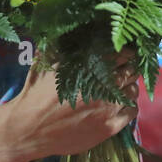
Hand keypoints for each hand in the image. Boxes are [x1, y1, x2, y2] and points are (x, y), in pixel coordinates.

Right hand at [7, 48, 139, 161]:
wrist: (28, 129)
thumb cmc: (34, 95)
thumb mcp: (45, 64)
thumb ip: (60, 48)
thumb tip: (68, 32)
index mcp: (90, 67)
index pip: (122, 54)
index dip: (125, 53)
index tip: (124, 55)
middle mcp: (103, 85)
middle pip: (131, 72)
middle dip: (128, 70)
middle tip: (122, 72)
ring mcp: (108, 108)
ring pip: (133, 92)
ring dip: (129, 87)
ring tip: (121, 89)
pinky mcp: (109, 128)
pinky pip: (131, 112)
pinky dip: (129, 106)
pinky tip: (120, 106)